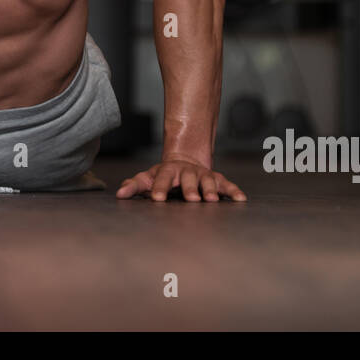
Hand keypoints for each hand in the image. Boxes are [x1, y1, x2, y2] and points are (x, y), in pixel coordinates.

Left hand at [116, 158, 245, 201]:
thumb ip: (135, 185)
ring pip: (208, 180)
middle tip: (191, 200)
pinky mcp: (216, 180)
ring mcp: (202, 175)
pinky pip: (226, 184)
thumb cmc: (164, 174)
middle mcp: (187, 172)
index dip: (159, 188)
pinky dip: (233, 191)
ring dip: (210, 190)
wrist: (186, 159)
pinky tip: (240, 199)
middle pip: (188, 178)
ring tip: (212, 200)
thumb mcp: (147, 178)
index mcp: (168, 171)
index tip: (157, 199)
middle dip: (190, 189)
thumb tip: (119, 193)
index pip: (162, 178)